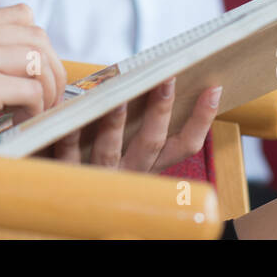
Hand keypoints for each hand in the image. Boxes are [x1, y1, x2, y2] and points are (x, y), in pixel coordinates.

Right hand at [0, 4, 67, 145]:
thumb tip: (34, 61)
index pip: (22, 16)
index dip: (39, 46)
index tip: (37, 76)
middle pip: (38, 37)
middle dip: (52, 70)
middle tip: (47, 100)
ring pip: (39, 61)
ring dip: (47, 91)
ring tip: (33, 113)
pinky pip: (32, 91)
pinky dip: (35, 111)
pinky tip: (18, 123)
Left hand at [46, 78, 222, 172]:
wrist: (64, 199)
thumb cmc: (98, 158)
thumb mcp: (127, 149)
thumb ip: (140, 124)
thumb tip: (154, 76)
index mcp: (149, 166)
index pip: (184, 146)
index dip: (201, 120)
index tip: (213, 89)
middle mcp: (130, 175)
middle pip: (151, 142)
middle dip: (161, 110)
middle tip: (167, 78)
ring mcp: (99, 177)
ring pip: (110, 151)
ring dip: (116, 122)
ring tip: (118, 98)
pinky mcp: (68, 175)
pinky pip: (69, 154)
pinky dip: (71, 133)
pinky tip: (71, 111)